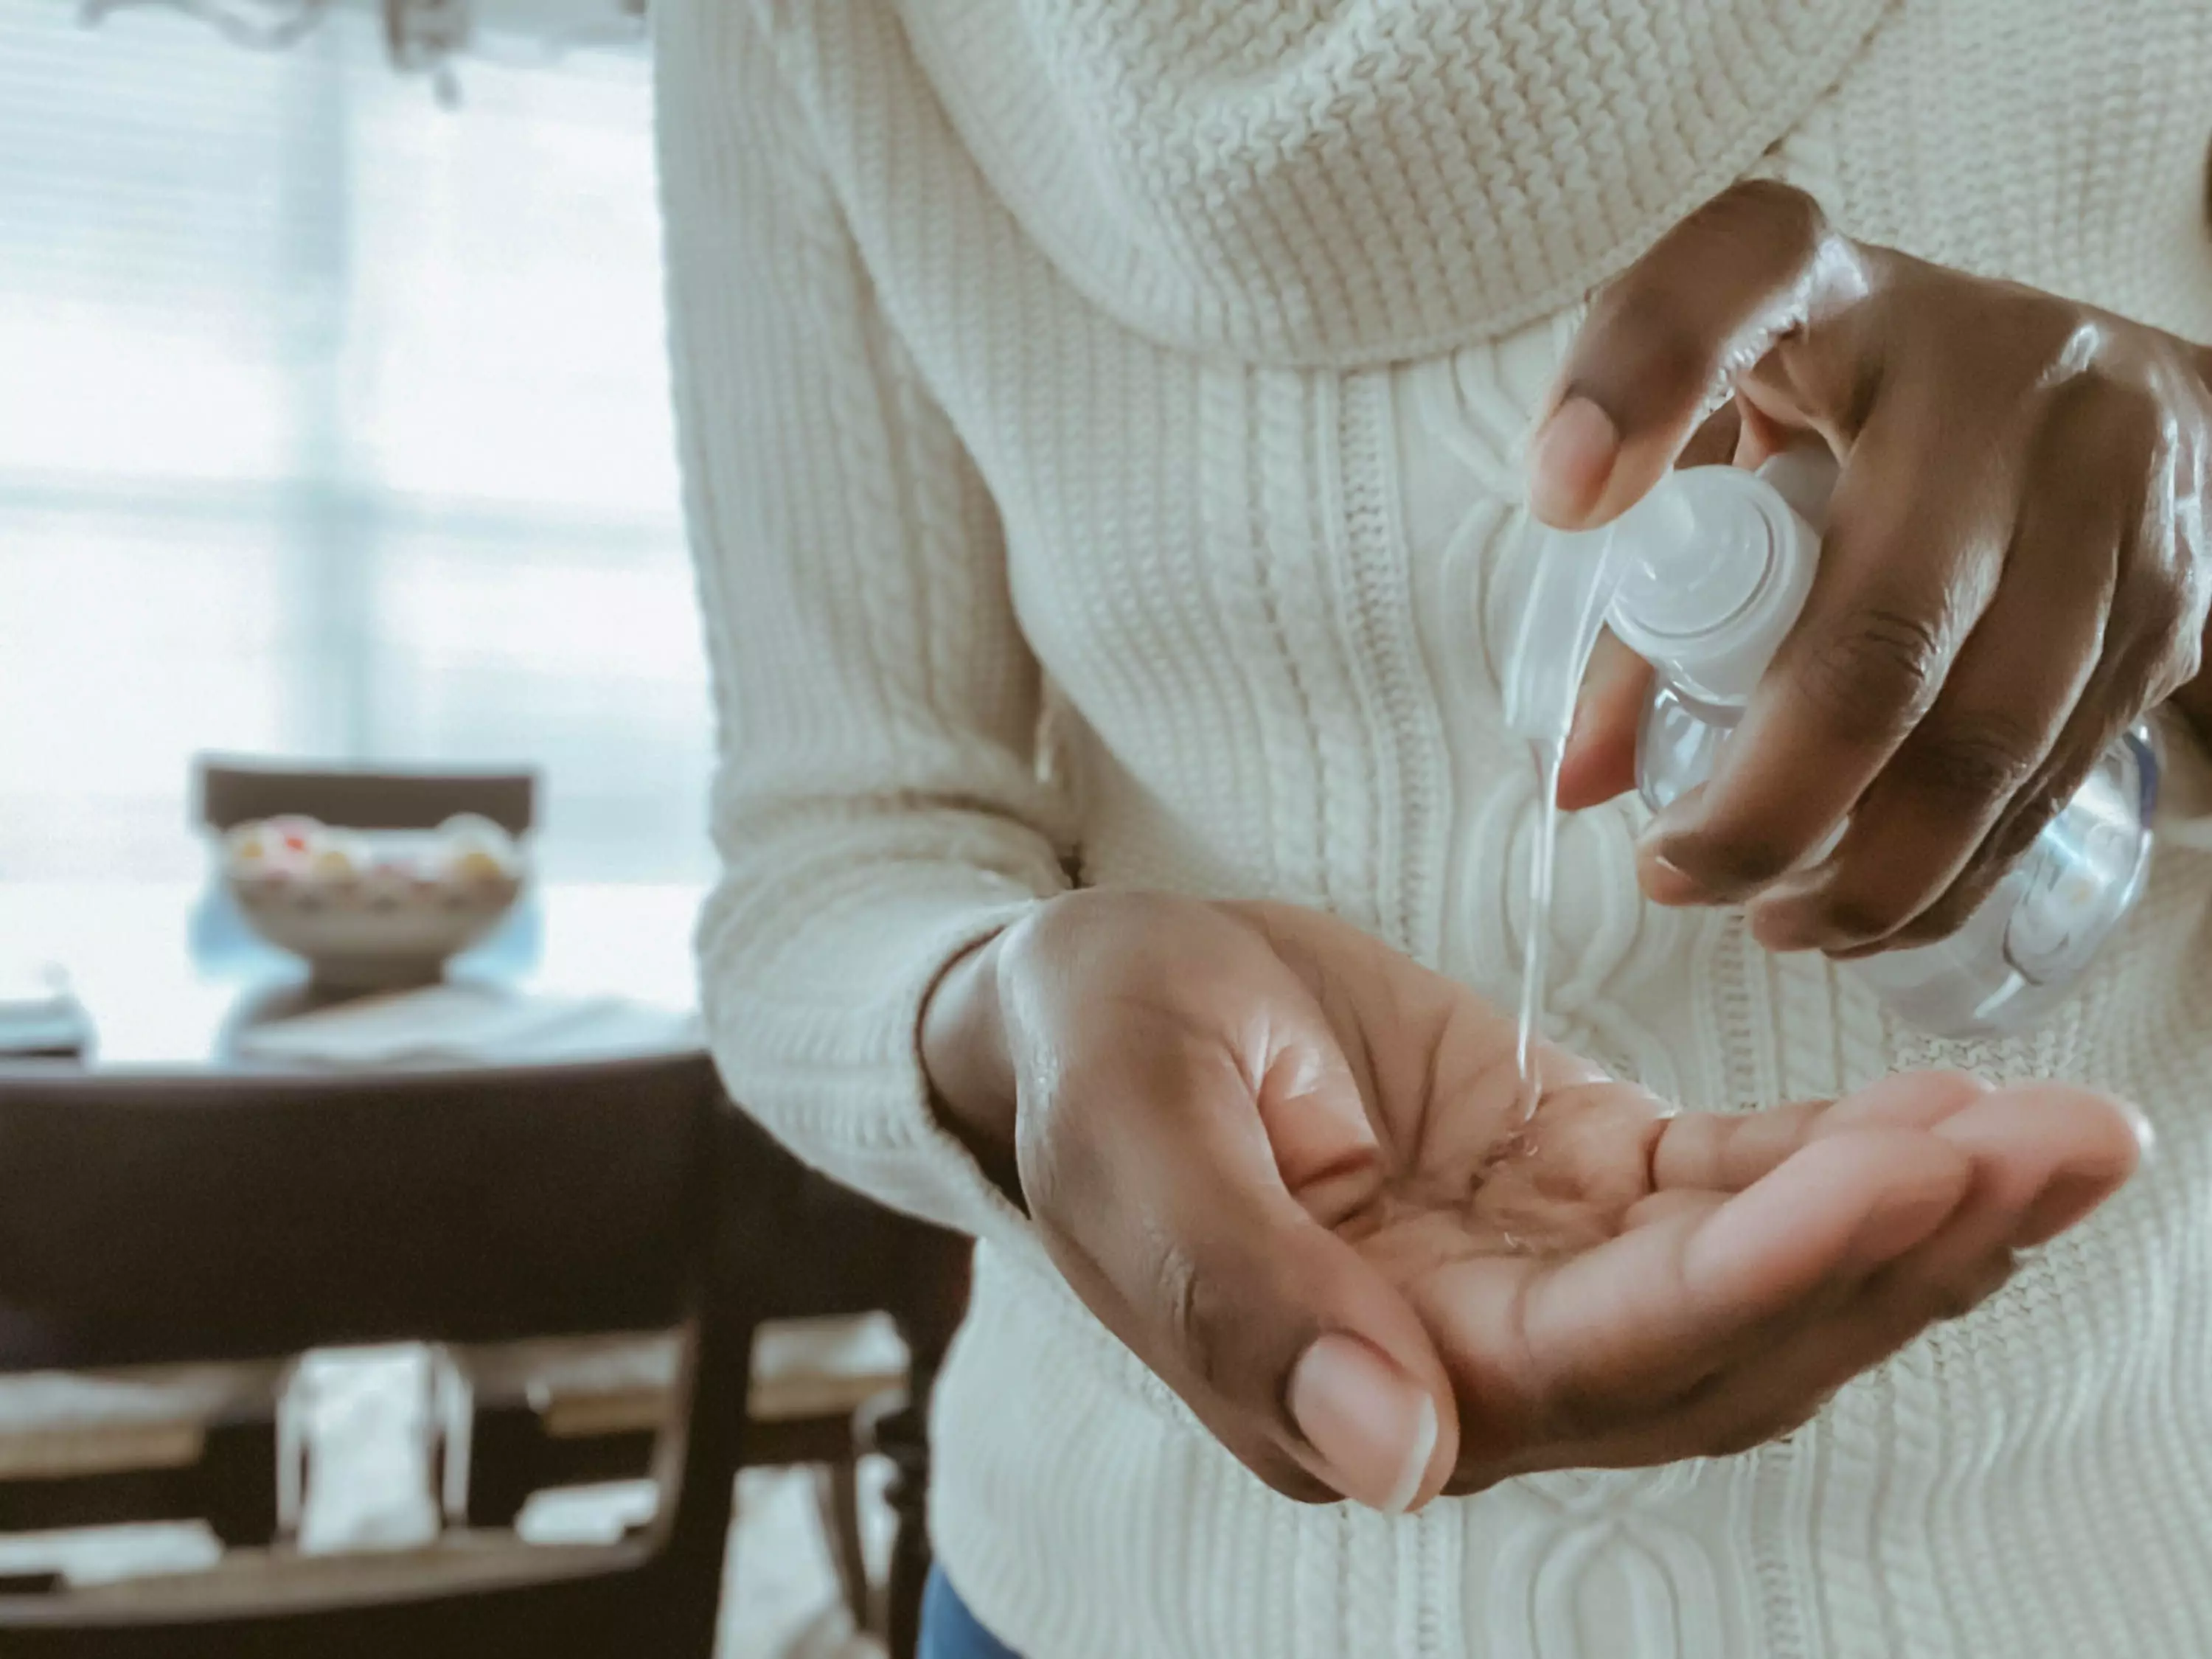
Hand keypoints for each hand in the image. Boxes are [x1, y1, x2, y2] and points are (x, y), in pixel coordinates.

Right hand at [922, 891, 2144, 1507]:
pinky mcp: (1568, 1192)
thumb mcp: (1122, 1136)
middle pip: (1721, 1347)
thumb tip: (1390, 1460)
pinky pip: (1727, 1194)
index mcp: (1350, 1381)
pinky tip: (1953, 1123)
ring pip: (1756, 1291)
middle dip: (1898, 1257)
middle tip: (2063, 1149)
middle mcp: (1465, 1366)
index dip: (1756, 1275)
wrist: (1088, 1003)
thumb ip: (1235, 1292)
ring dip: (1913, 1224)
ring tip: (2066, 1139)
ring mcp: (1528, 1282)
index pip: (1596, 1359)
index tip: (1897, 1173)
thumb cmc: (1086, 1055)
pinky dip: (1843, 1165)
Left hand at [1531, 181, 2211, 955]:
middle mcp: (1995, 367)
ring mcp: (2113, 478)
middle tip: (1678, 878)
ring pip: (1989, 733)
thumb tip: (1583, 783)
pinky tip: (1876, 908)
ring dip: (1867, 871)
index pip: (1736, 274)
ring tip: (1773, 923)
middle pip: (1880, 633)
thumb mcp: (1735, 440)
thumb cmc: (1854, 415)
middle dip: (1770, 805)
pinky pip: (2058, 763)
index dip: (1637, 385)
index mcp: (1836, 287)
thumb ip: (1643, 584)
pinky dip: (1957, 866)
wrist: (2088, 389)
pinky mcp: (2180, 584)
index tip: (1563, 500)